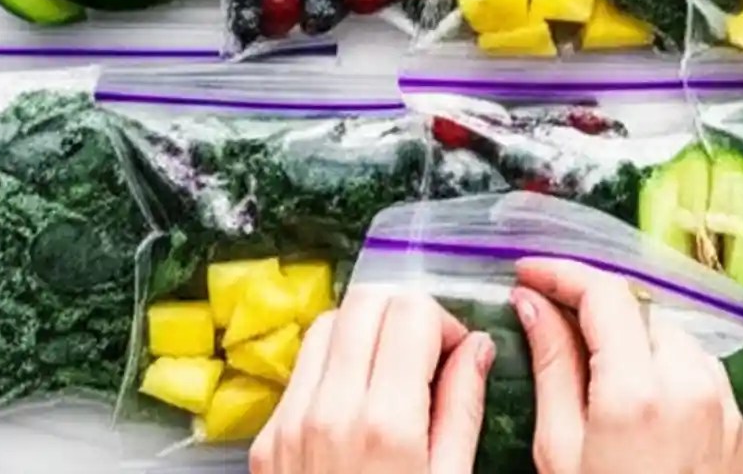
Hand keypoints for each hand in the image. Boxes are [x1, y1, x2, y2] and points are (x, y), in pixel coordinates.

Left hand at [250, 288, 495, 473]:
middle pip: (365, 303)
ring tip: (391, 375)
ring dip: (364, 333)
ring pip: (326, 325)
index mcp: (385, 423)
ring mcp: (287, 423)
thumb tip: (476, 345)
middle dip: (404, 317)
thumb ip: (463, 408)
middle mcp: (328, 410)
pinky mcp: (265, 440)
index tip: (454, 355)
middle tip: (425, 357)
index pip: (410, 312)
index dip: (442, 323)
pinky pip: (300, 370)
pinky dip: (332, 365)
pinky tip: (356, 404)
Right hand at [512, 258, 742, 473]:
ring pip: (672, 335)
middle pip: (639, 309)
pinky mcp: (739, 426)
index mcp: (637, 392)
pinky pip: (698, 370)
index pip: (603, 294)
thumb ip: (551, 366)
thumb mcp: (559, 450)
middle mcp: (690, 386)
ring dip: (632, 337)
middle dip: (594, 308)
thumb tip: (533, 304)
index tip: (529, 272)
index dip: (562, 272)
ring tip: (594, 368)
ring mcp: (724, 406)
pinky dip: (664, 367)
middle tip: (551, 321)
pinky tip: (637, 398)